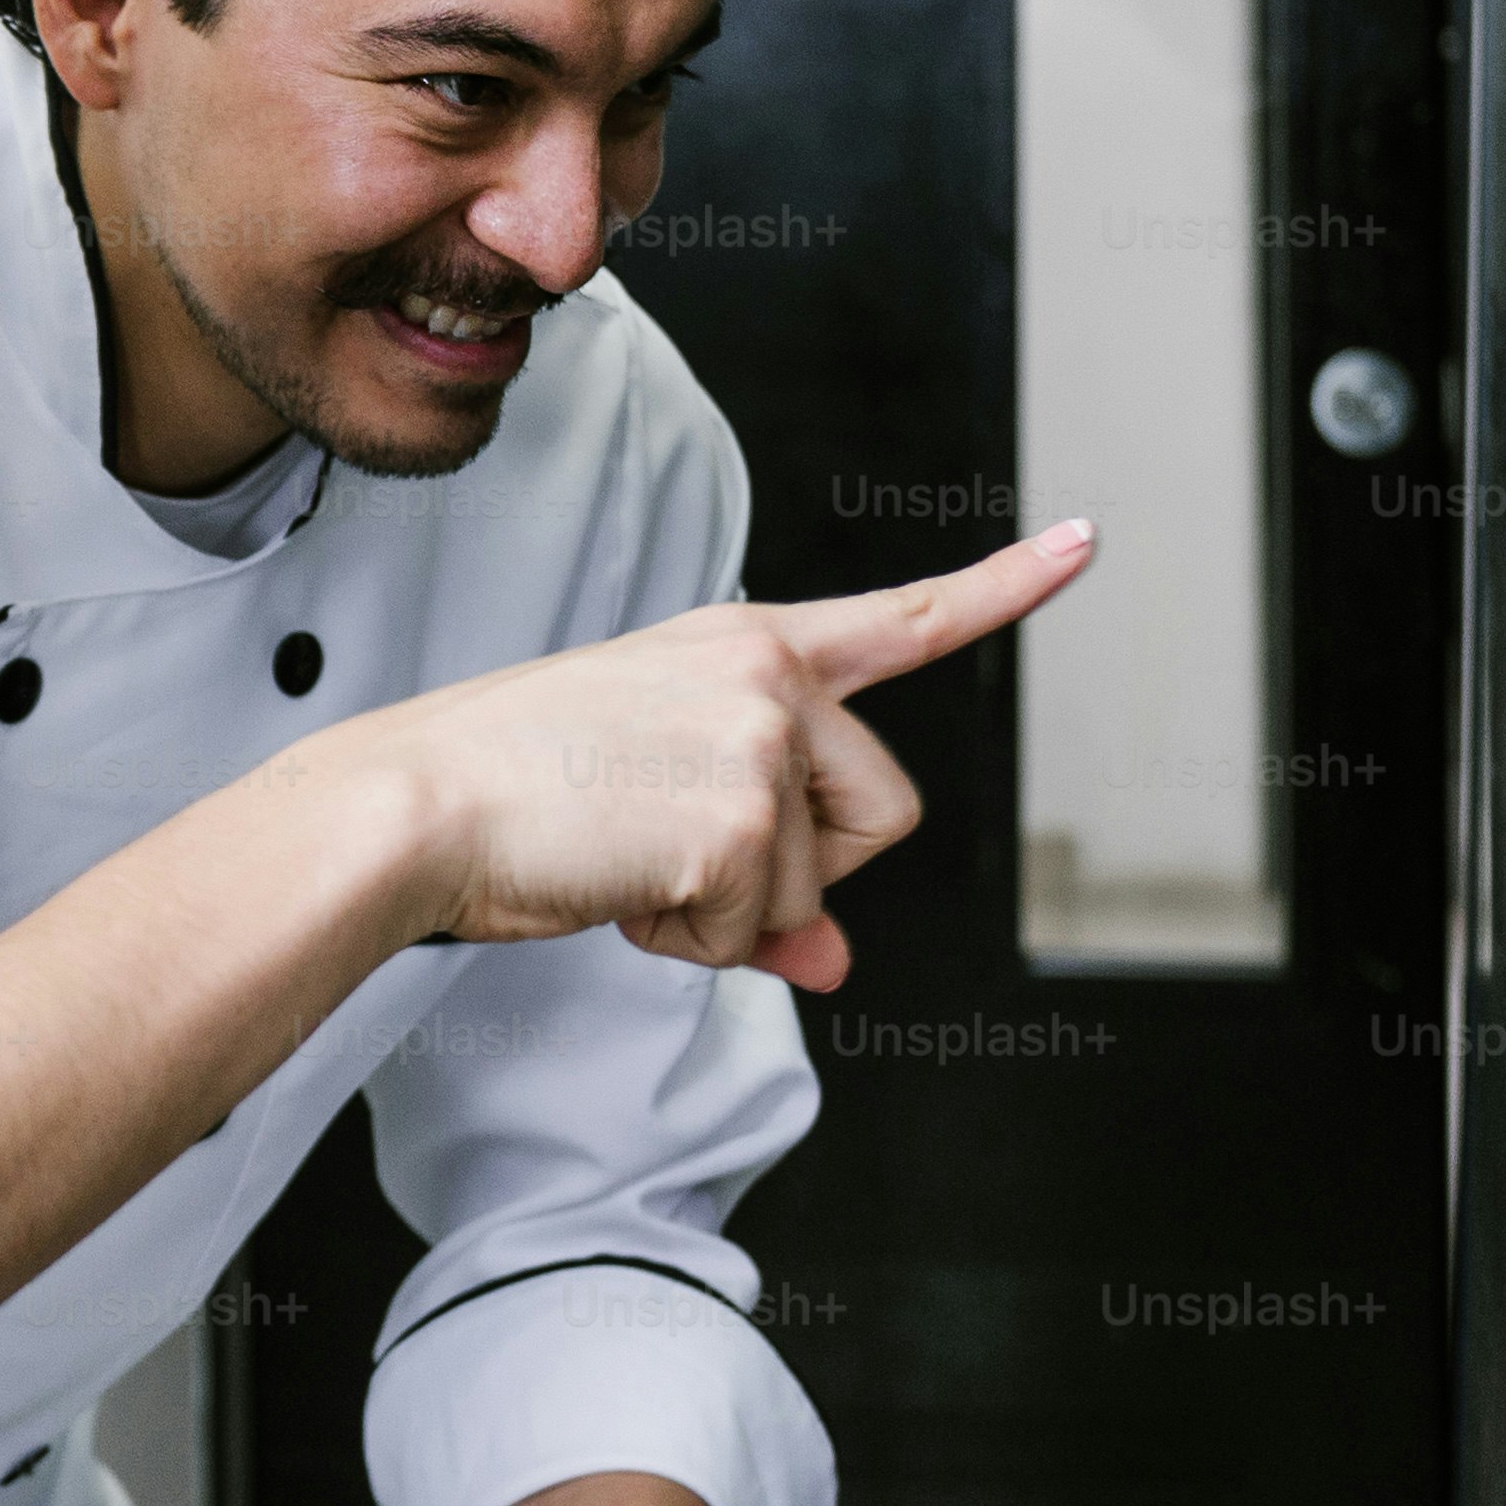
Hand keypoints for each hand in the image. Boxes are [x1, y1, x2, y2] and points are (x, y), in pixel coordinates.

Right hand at [358, 525, 1090, 990]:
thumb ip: (766, 875)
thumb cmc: (509, 797)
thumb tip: (841, 967)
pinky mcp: (741, 819)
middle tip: (681, 863)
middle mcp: (768, 677)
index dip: (1007, 584)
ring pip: (812, 886)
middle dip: (804, 871)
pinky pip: (753, 932)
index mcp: (743, 646)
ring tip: (621, 862)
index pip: (901, 618)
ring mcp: (761, 742)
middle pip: (882, 813)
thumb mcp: (654, 810)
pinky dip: (684, 940)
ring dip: (724, 911)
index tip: (1087, 539)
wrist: (418, 807)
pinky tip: (614, 883)